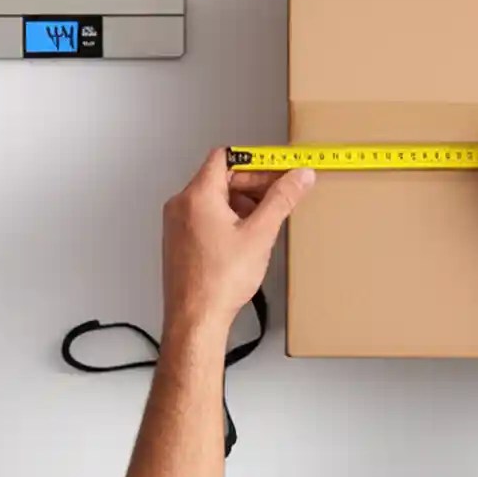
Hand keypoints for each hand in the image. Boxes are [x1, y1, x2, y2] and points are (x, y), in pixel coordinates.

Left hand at [161, 149, 315, 333]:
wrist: (195, 319)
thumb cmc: (218, 282)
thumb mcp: (260, 234)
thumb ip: (282, 199)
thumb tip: (299, 177)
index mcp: (198, 196)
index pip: (227, 157)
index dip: (256, 161)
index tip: (280, 169)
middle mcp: (182, 205)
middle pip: (222, 177)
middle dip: (254, 184)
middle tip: (280, 194)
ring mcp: (178, 224)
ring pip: (215, 198)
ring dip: (243, 203)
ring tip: (265, 222)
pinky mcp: (180, 240)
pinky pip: (207, 216)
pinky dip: (229, 218)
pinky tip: (247, 238)